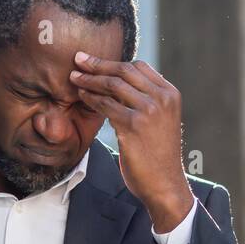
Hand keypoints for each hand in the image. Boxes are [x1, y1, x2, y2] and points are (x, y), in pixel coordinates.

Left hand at [69, 52, 193, 232]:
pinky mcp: (133, 125)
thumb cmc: (158, 156)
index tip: (96, 61)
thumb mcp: (161, 122)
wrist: (165, 184)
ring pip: (113, 85)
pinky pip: (106, 105)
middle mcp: (162, 98)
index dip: (114, 62)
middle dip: (98, 64)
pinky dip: (91, 98)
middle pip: (125, 71)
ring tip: (74, 77)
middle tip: (78, 59)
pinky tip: (81, 96)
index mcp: (170, 94)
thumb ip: (147, 102)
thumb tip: (120, 87)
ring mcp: (149, 111)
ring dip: (90, 79)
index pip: (139, 67)